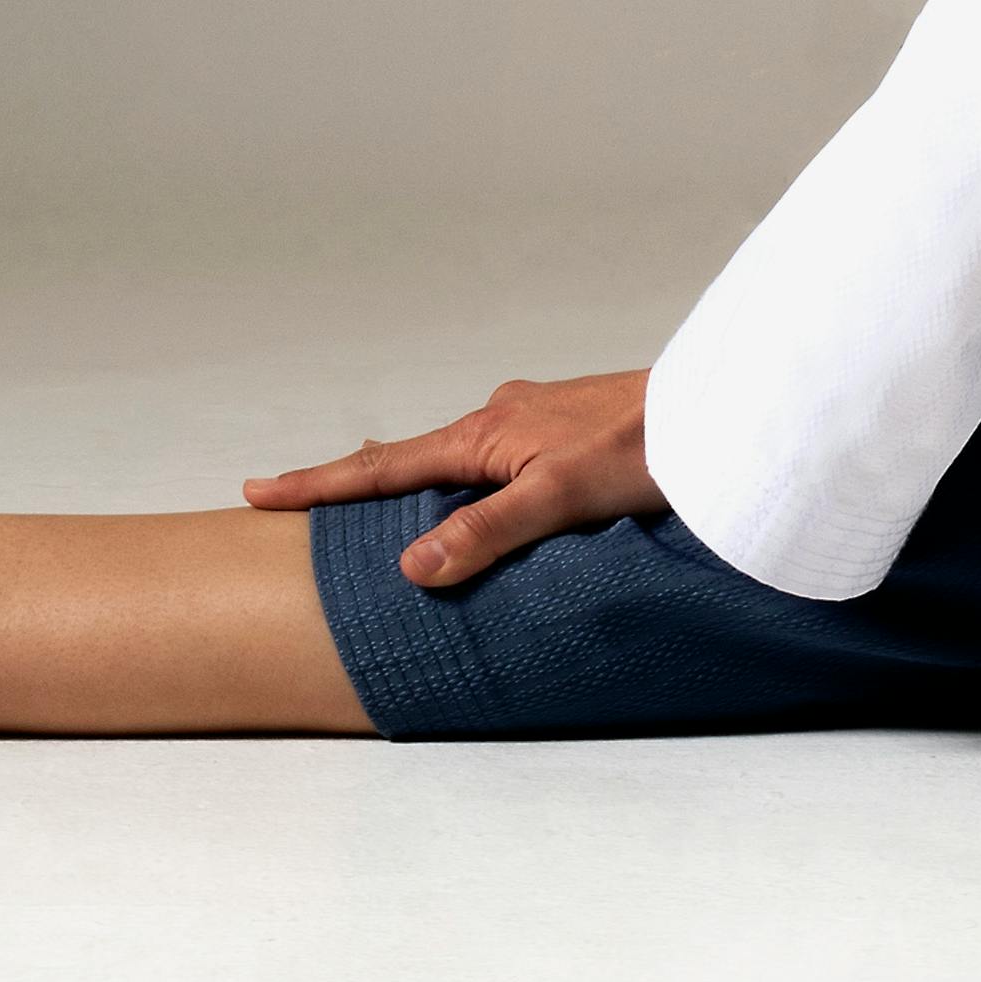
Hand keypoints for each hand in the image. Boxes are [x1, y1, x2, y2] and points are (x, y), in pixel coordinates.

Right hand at [243, 368, 662, 587]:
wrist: (724, 414)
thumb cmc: (650, 447)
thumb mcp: (559, 497)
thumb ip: (486, 533)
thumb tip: (410, 567)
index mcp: (487, 432)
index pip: (385, 466)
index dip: (320, 484)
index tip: (257, 491)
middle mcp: (502, 418)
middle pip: (412, 458)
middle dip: (355, 479)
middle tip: (298, 495)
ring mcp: (537, 421)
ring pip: (457, 457)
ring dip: (415, 479)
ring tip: (377, 497)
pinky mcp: (570, 431)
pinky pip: (497, 458)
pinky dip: (466, 478)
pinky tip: (479, 489)